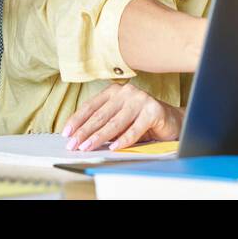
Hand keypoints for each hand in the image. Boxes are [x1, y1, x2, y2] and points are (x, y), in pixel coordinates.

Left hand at [61, 83, 182, 151]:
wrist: (171, 120)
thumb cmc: (140, 120)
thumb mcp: (119, 119)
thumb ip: (103, 122)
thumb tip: (79, 137)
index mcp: (114, 91)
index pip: (91, 106)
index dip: (77, 120)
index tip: (66, 133)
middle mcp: (126, 92)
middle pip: (100, 115)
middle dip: (84, 132)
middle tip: (73, 144)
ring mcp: (140, 99)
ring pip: (115, 122)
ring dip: (99, 137)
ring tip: (87, 147)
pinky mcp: (153, 110)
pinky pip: (135, 129)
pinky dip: (123, 140)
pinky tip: (113, 147)